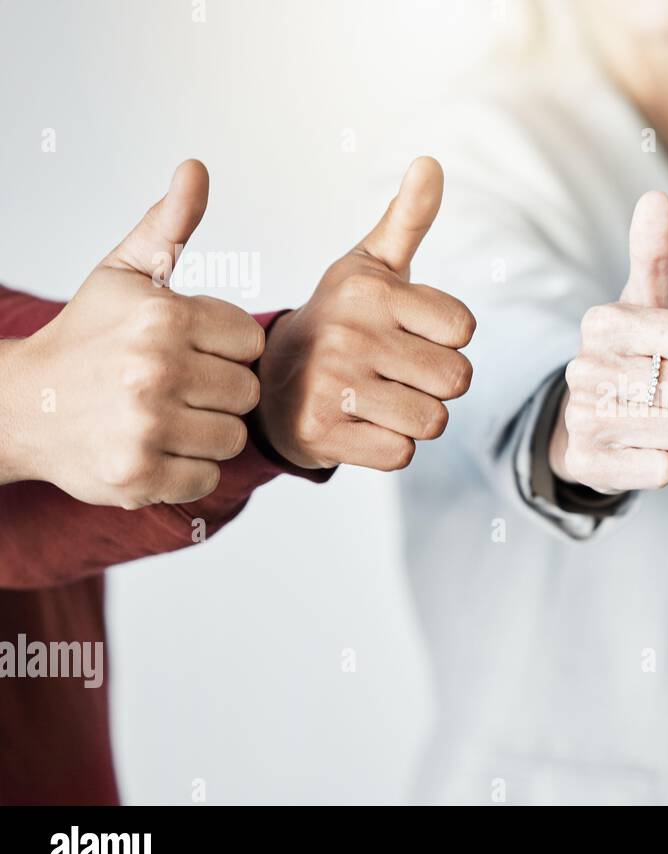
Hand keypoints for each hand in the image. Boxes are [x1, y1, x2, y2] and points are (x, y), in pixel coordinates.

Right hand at [0, 160, 264, 508]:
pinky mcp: (139, 476)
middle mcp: (155, 370)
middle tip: (172, 385)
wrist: (22, 406)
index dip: (223, 347)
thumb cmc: (86, 337)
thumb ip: (169, 225)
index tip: (186, 348)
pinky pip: (207, 477)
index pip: (249, 341)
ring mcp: (146, 427)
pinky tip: (152, 447)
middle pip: (246, 392)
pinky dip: (185, 469)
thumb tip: (195, 168)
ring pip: (232, 437)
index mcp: (163, 318)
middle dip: (216, 390)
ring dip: (204, 432)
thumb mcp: (125, 274)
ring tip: (162, 416)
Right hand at [255, 157, 475, 470]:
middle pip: (456, 380)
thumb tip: (432, 162)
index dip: (447, 338)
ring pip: (433, 421)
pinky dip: (390, 446)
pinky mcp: (323, 435)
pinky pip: (402, 454)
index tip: (410, 332)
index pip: (465, 330)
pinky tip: (362, 425)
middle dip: (436, 382)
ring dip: (416, 417)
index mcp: (369, 291)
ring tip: (379, 397)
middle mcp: (348, 335)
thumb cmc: (339, 319)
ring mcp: (332, 387)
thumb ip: (408, 218)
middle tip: (396, 371)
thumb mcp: (370, 265)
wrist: (268, 380)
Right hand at [550, 191, 667, 492]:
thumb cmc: (632, 352)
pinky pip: (663, 469)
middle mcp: (585, 369)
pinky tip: (643, 445)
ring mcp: (585, 420)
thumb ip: (654, 251)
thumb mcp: (645, 300)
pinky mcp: (589, 465)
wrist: (586, 419)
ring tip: (660, 414)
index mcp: (602, 323)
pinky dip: (666, 460)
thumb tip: (656, 196)